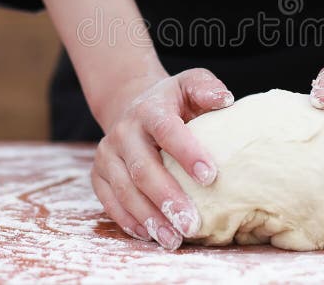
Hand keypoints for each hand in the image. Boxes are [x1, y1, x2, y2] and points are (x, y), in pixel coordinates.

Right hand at [91, 68, 233, 249]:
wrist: (135, 107)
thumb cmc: (173, 101)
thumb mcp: (190, 84)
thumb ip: (206, 88)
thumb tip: (224, 99)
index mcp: (149, 109)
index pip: (166, 130)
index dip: (186, 152)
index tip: (210, 176)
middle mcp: (124, 131)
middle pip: (143, 168)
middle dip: (167, 198)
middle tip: (192, 223)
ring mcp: (108, 154)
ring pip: (125, 190)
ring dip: (150, 217)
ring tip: (174, 239)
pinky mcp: (99, 174)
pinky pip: (110, 202)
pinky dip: (130, 221)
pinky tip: (151, 236)